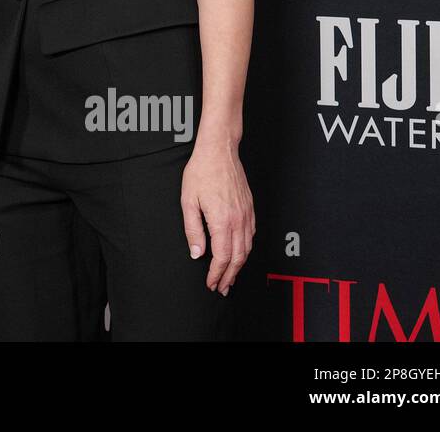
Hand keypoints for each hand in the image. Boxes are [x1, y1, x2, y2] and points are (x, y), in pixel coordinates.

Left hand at [181, 137, 253, 294]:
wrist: (219, 151)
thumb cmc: (201, 172)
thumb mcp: (188, 201)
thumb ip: (193, 230)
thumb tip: (197, 253)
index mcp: (222, 221)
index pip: (222, 257)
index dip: (216, 274)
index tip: (211, 283)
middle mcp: (238, 220)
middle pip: (238, 258)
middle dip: (229, 276)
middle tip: (222, 287)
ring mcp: (247, 214)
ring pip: (247, 248)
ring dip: (239, 266)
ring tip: (230, 277)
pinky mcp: (250, 208)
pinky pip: (251, 235)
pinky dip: (246, 250)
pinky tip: (239, 253)